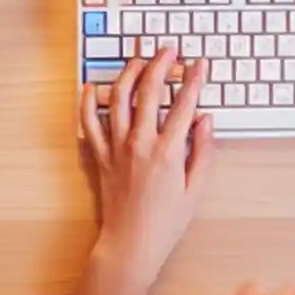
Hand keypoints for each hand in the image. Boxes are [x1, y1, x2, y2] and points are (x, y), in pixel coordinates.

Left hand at [78, 48, 214, 287]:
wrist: (131, 243)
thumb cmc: (165, 222)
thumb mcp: (196, 189)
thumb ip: (203, 151)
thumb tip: (206, 120)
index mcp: (168, 152)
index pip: (184, 105)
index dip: (194, 80)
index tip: (200, 64)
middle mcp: (140, 144)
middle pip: (150, 91)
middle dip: (161, 64)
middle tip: (169, 50)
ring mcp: (117, 148)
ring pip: (119, 98)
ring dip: (129, 73)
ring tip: (139, 60)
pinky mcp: (100, 156)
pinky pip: (89, 122)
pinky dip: (88, 101)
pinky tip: (92, 86)